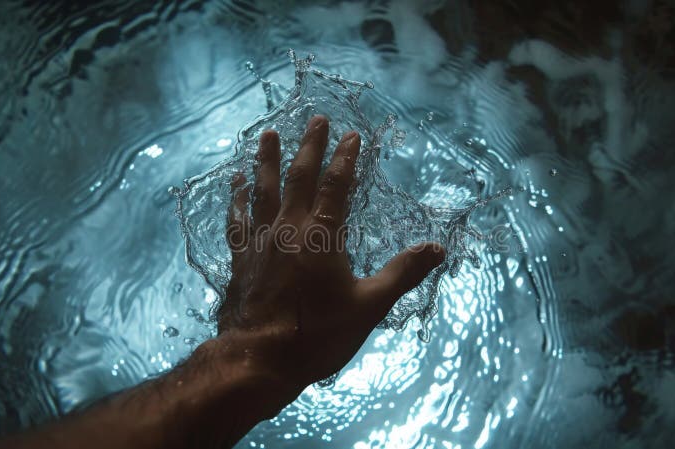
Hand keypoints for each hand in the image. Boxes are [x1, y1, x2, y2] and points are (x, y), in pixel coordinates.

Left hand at [215, 115, 445, 389]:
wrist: (259, 360)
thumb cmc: (318, 334)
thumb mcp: (369, 306)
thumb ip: (403, 273)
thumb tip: (438, 248)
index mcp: (321, 235)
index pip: (336, 186)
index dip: (345, 158)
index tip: (352, 134)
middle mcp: (289, 228)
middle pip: (299, 177)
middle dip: (309, 146)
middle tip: (315, 118)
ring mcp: (261, 241)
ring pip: (264, 190)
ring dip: (268, 160)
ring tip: (269, 134)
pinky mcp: (242, 258)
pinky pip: (239, 219)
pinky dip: (238, 198)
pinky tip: (235, 183)